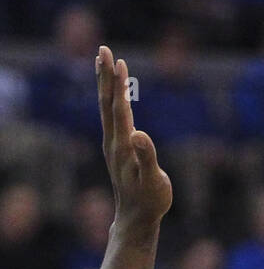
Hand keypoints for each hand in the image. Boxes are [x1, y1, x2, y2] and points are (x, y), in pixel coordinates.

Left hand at [97, 45, 171, 232]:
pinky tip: (115, 92)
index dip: (119, 85)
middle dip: (106, 75)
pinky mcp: (117, 147)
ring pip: (106, 107)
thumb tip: (139, 134)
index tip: (119, 62)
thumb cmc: (149, 200)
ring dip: (106, 83)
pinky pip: (112, 115)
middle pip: (107, 102)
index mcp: (123, 146)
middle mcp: (114, 141)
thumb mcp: (154, 180)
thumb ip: (147, 157)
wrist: (135, 219)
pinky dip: (112, 97)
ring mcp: (113, 144)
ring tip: (104, 62)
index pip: (119, 108)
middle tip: (104, 49)